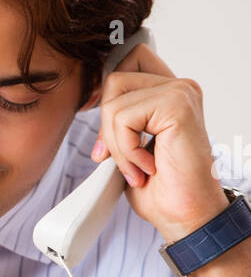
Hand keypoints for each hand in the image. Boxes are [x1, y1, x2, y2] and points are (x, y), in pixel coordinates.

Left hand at [89, 42, 227, 243]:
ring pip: (113, 103)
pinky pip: (123, 118)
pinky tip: (147, 168)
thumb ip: (118, 118)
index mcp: (169, 92)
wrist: (186, 216)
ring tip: (137, 168)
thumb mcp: (129, 146)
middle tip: (121, 159)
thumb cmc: (163, 189)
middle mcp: (179, 86)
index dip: (107, 92)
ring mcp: (179, 92)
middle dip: (107, 126)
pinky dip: (126, 150)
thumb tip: (91, 101)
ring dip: (117, 145)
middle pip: (113, 81)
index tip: (108, 134)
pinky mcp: (176, 105)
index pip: (129, 60)